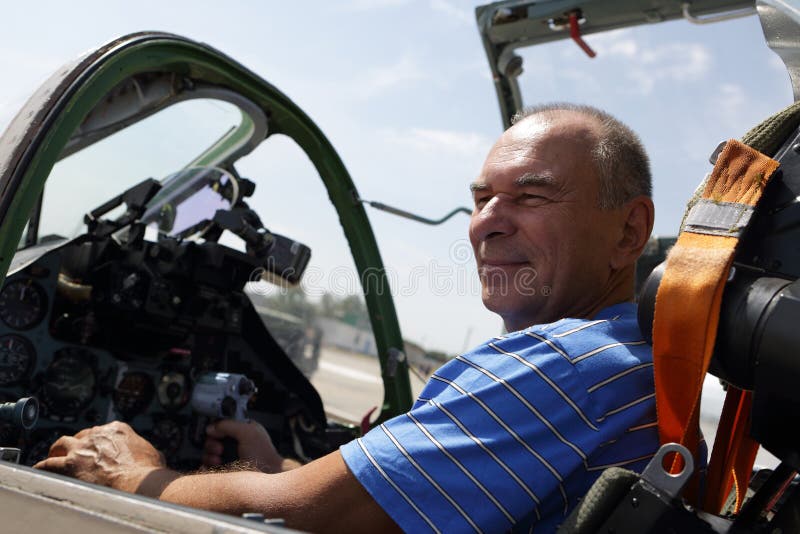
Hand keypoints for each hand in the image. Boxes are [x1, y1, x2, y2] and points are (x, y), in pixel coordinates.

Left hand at [33, 421, 171, 493]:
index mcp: (118, 429)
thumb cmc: (148, 472)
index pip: (104, 431)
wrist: (136, 483)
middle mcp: (97, 434)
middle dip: (79, 444)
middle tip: (78, 455)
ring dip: (58, 451)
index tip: (99, 450)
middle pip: (82, 435)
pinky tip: (39, 470)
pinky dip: (42, 467)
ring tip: (54, 457)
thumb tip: (148, 457)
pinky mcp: (68, 465)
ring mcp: (81, 448)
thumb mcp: (152, 454)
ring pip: (62, 444)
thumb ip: (142, 451)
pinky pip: (48, 464)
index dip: (100, 442)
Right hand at [204, 419, 292, 472]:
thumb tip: (211, 427)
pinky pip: (209, 466)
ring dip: (210, 455)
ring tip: (218, 459)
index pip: (222, 425)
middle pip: (212, 439)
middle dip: (212, 443)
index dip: (216, 428)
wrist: (266, 476)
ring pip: (209, 453)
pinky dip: (208, 465)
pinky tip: (216, 465)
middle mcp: (235, 443)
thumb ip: (229, 425)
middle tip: (220, 449)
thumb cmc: (264, 455)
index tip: (214, 433)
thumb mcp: (247, 432)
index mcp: (242, 430)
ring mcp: (229, 456)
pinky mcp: (225, 469)